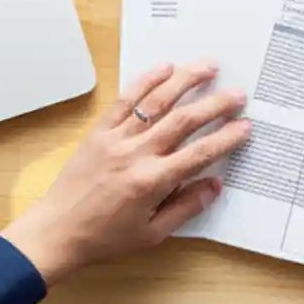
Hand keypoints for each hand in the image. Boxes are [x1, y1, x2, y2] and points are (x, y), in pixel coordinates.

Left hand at [0, 62, 250, 284]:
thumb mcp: (152, 234)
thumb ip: (186, 207)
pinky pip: (125, 100)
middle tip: (237, 93)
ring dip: (184, 81)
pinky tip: (164, 68)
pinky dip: (145, 81)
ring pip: (156, 102)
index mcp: (152, 182)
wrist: (58, 231)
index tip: (245, 126)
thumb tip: (214, 184)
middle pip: (183, 121)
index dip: (225, 139)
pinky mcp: (100, 131)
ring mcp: (116, 139)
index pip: (199, 154)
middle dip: (214, 104)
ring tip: (207, 66)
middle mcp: (136, 154)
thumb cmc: (105, 237)